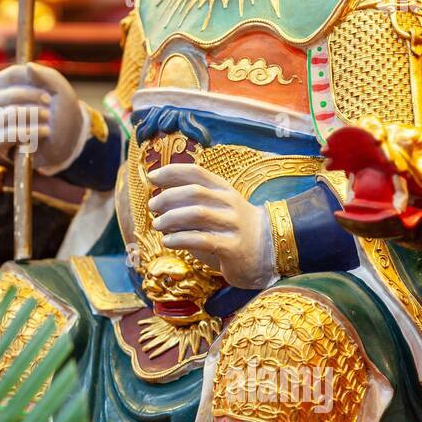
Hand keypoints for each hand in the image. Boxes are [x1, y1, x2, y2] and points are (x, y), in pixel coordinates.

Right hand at [0, 62, 83, 172]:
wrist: (67, 142)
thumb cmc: (59, 111)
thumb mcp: (60, 90)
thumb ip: (46, 75)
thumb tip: (28, 66)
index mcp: (3, 84)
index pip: (11, 75)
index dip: (31, 84)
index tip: (49, 94)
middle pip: (9, 96)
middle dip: (34, 103)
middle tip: (49, 110)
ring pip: (9, 115)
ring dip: (34, 119)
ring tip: (48, 124)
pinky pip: (6, 135)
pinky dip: (29, 133)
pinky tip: (44, 133)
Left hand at [147, 163, 276, 289]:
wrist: (269, 250)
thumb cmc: (232, 228)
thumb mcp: (218, 208)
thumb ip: (193, 202)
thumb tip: (158, 199)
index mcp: (224, 190)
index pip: (197, 172)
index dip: (172, 172)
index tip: (152, 177)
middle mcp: (230, 204)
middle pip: (194, 192)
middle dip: (168, 197)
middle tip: (153, 206)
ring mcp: (233, 225)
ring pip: (197, 215)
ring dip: (171, 218)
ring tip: (158, 225)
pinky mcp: (233, 248)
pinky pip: (202, 240)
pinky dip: (179, 239)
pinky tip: (167, 241)